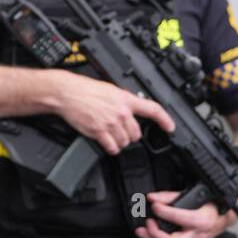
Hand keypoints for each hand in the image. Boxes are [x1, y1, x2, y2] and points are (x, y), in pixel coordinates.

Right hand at [50, 71, 174, 154]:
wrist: (67, 93)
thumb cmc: (85, 90)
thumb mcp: (110, 90)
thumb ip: (123, 100)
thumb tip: (130, 108)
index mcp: (126, 99)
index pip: (153, 110)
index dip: (165, 120)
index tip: (170, 127)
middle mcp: (121, 112)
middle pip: (137, 133)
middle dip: (131, 136)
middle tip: (123, 132)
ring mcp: (110, 123)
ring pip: (125, 142)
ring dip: (120, 142)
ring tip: (112, 137)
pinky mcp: (99, 132)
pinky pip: (112, 147)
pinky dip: (111, 148)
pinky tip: (108, 144)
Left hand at [135, 190, 232, 237]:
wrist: (222, 218)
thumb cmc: (209, 206)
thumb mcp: (194, 195)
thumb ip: (170, 196)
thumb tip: (152, 198)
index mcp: (202, 221)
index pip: (179, 218)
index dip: (163, 211)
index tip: (153, 205)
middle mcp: (197, 236)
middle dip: (154, 234)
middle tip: (146, 223)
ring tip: (141, 232)